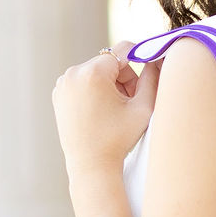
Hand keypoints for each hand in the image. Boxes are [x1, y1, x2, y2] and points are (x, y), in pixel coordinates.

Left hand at [52, 40, 158, 178]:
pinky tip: (102, 111)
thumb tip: (156, 58)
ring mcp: (63, 83)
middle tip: (131, 101)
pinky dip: (95, 90)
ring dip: (110, 84)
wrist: (91, 166)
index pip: (123, 49)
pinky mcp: (59, 93)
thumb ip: (152, 78)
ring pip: (96, 71)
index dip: (140, 58)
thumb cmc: (118, 140)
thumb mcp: (143, 108)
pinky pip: (83, 81)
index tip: (148, 72)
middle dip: (124, 77)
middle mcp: (73, 73)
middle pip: (109, 61)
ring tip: (116, 109)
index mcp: (93, 73)